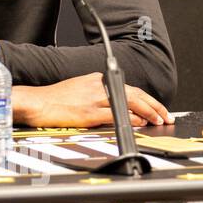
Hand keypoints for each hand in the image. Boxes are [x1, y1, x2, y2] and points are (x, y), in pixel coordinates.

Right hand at [13, 73, 173, 128]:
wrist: (35, 102)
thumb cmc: (53, 100)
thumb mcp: (78, 90)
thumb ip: (96, 95)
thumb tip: (114, 107)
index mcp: (97, 79)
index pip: (129, 88)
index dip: (147, 99)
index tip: (157, 108)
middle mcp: (98, 86)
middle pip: (135, 93)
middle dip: (154, 105)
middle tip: (166, 115)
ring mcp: (94, 99)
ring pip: (129, 102)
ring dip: (148, 112)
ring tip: (159, 120)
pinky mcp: (88, 112)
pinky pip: (115, 114)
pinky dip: (130, 118)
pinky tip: (140, 122)